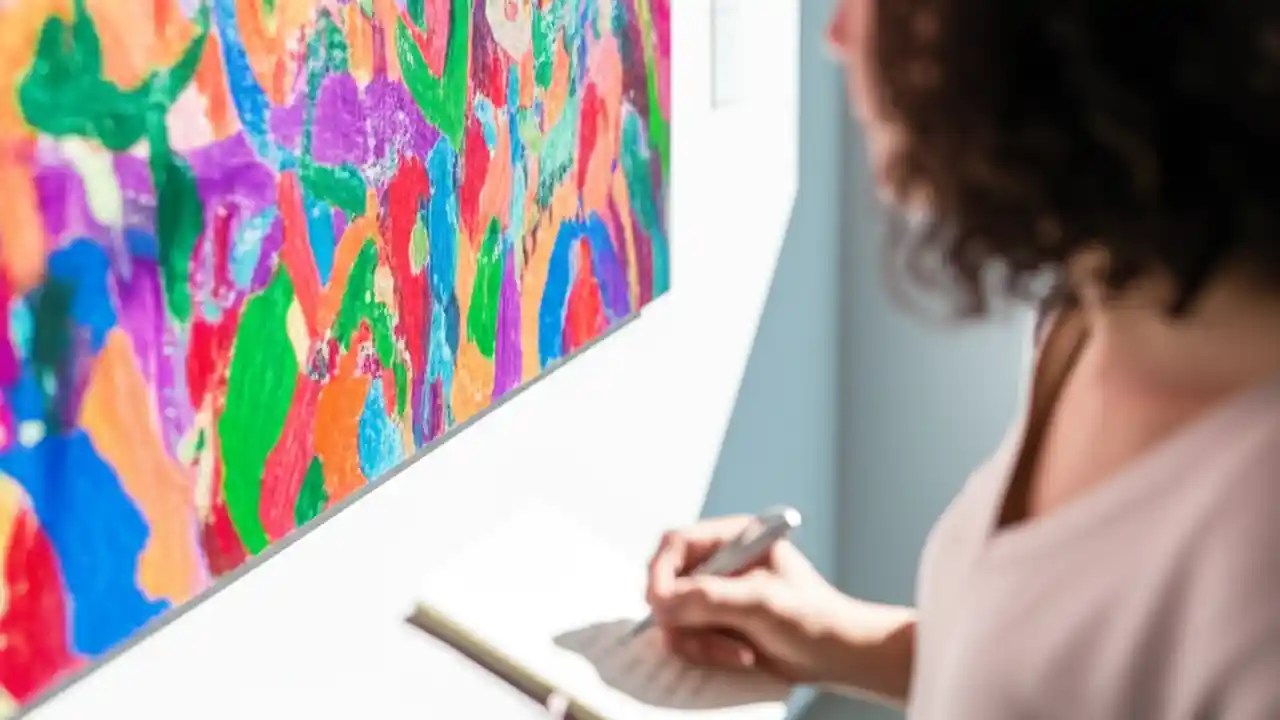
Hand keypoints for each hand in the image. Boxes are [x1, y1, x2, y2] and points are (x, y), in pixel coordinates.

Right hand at [644, 515, 861, 684]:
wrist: (837, 655)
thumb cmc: (814, 618)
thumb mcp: (762, 603)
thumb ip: (710, 598)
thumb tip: (662, 602)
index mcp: (733, 539)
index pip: (675, 543)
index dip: (660, 572)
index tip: (660, 604)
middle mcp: (719, 564)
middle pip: (667, 584)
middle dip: (686, 618)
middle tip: (711, 635)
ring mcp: (715, 596)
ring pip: (673, 619)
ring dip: (701, 642)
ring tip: (740, 651)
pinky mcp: (714, 625)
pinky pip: (686, 640)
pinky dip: (707, 653)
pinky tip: (742, 655)